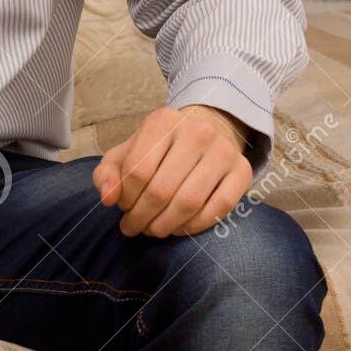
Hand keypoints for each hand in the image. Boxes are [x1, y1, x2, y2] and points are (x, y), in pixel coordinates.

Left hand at [92, 104, 253, 238]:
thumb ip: (108, 172)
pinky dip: (194, 227)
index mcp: (163, 121)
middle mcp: (196, 131)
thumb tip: (108, 198)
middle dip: (142, 217)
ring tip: (153, 230)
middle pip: (162, 190)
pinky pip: (218, 210)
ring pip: (189, 202)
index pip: (138, 171)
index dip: (126, 198)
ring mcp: (223, 151)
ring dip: (165, 225)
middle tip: (134, 227)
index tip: (122, 209)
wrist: (205, 133)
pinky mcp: (243, 171)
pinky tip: (179, 229)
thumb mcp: (128, 152)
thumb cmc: (159, 148)